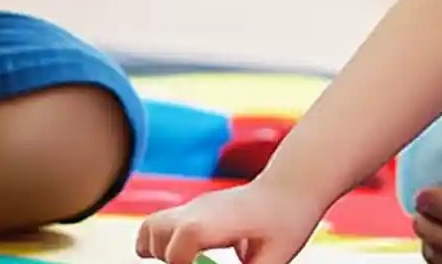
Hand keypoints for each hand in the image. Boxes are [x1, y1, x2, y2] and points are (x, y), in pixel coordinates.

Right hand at [136, 181, 324, 263]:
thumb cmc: (287, 220)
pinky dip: (159, 242)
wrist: (290, 185)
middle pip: (154, 234)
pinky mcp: (196, 211)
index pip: (177, 251)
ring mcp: (194, 208)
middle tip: (195, 263)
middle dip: (167, 260)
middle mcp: (197, 211)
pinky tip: (182, 257)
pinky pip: (161, 223)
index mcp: (215, 223)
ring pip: (151, 226)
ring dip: (157, 249)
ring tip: (183, 262)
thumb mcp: (276, 256)